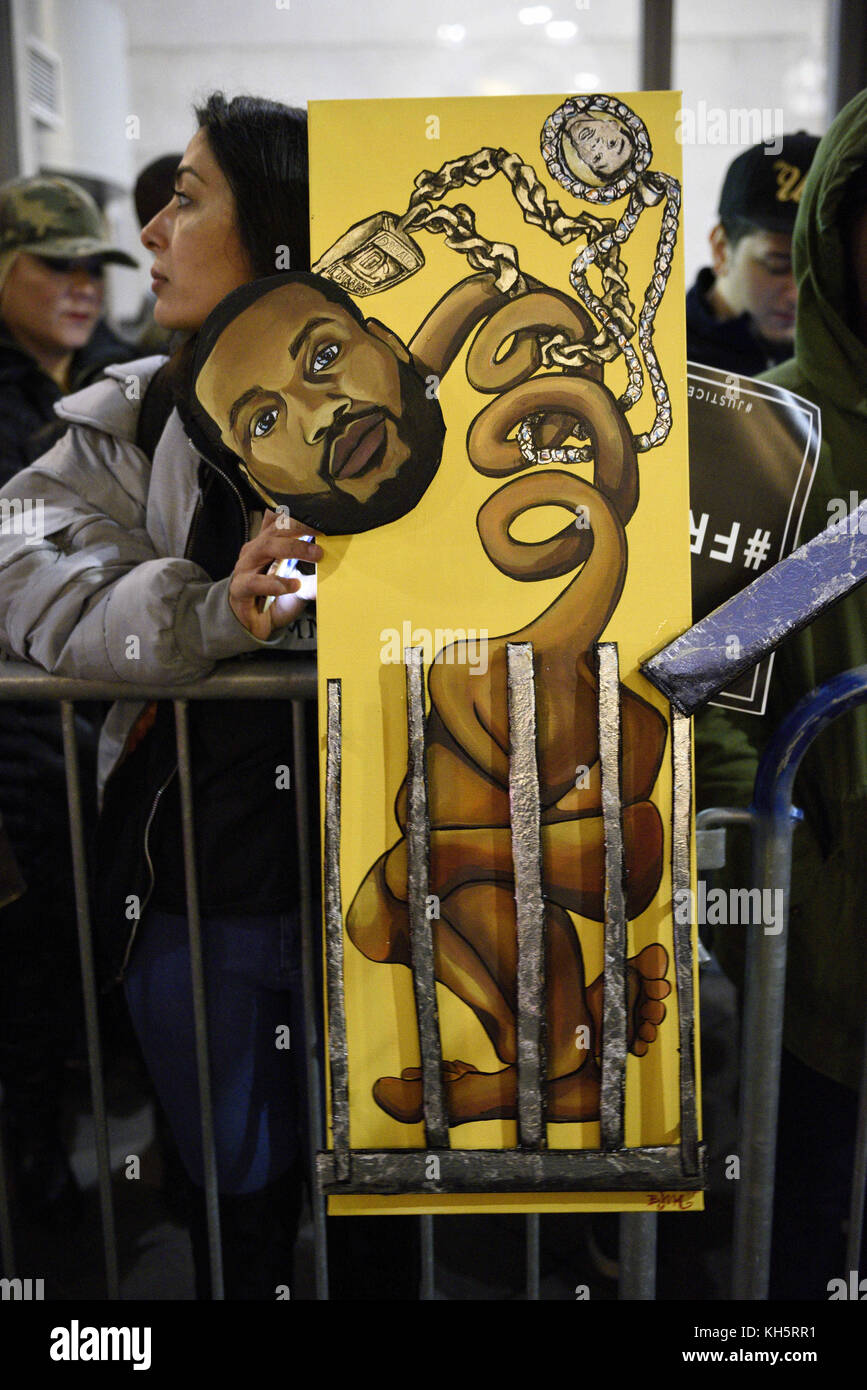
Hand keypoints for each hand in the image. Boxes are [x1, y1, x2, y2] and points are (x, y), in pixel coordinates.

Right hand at [228, 510, 322, 639]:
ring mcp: (245, 567)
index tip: (322, 512)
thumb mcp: (299, 584)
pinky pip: (256, 582)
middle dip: (302, 526)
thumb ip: (313, 574)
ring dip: (293, 548)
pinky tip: (294, 585)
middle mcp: (255, 550)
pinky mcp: (239, 587)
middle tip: (325, 531)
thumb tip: (340, 567)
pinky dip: (275, 583)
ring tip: (316, 554)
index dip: (298, 513)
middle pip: (277, 529)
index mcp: (268, 543)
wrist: (252, 625)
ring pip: (266, 547)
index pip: (280, 519)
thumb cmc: (275, 599)